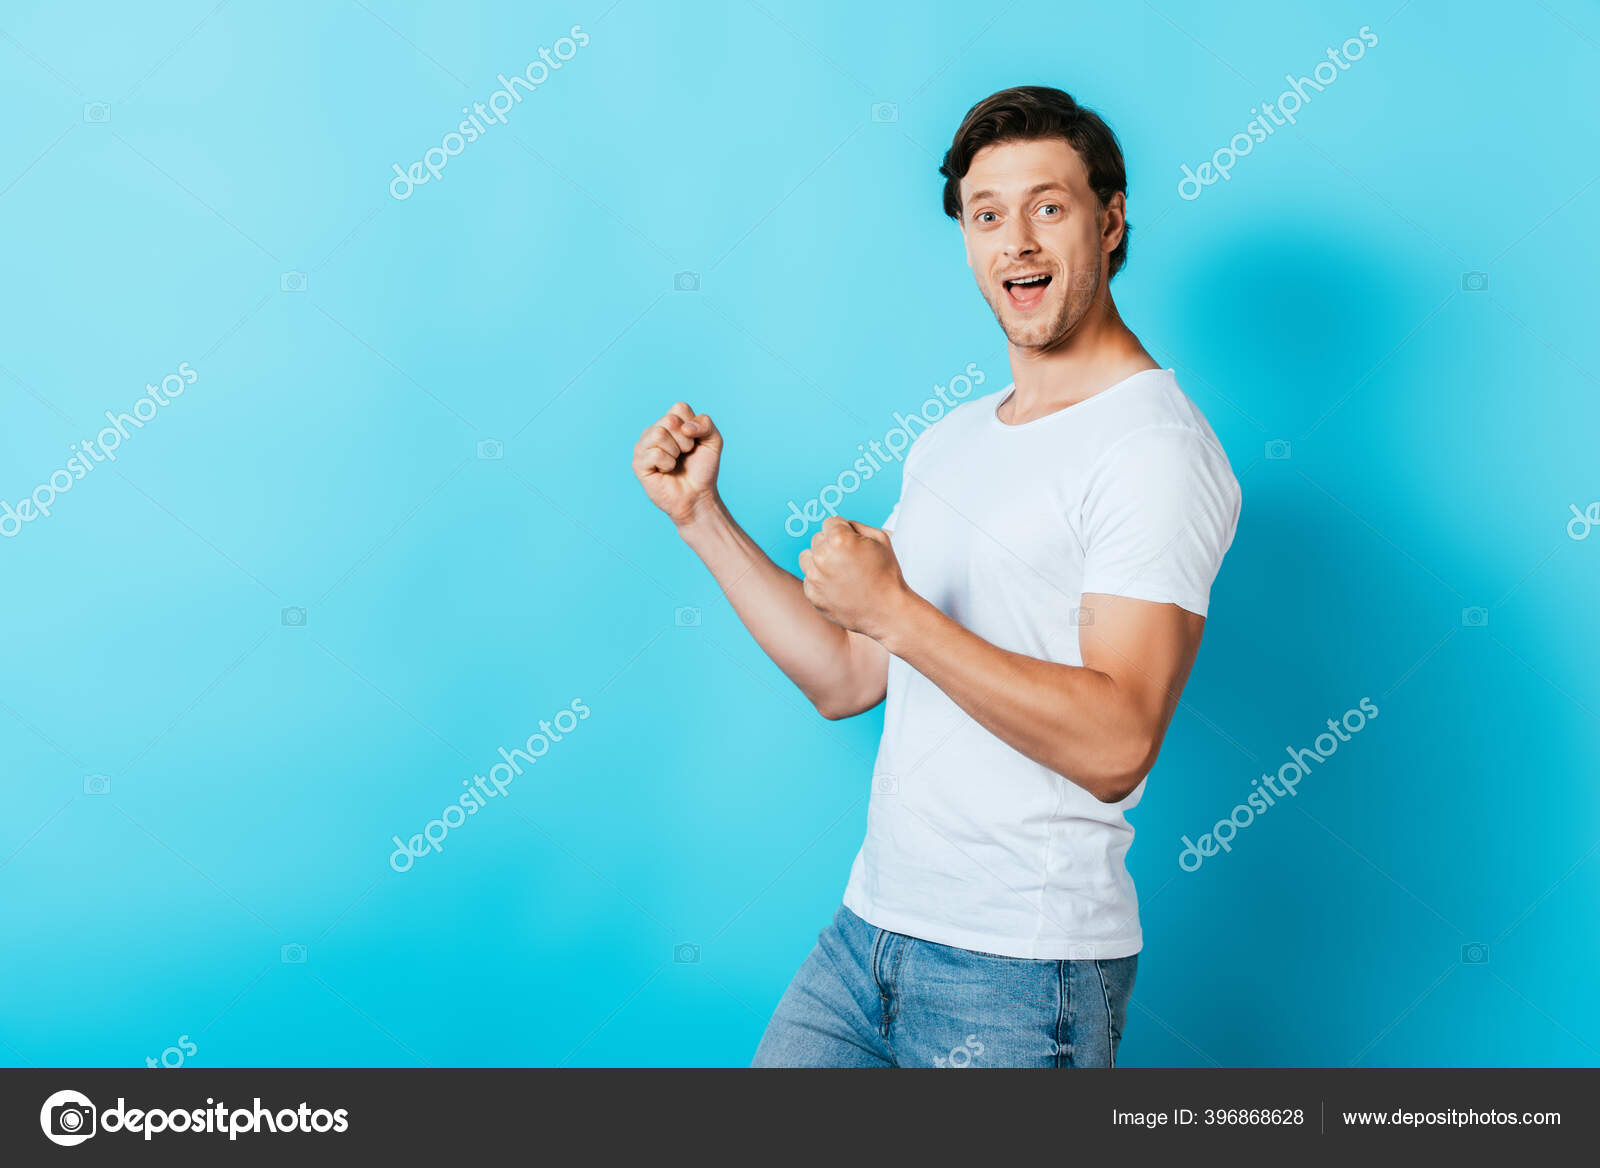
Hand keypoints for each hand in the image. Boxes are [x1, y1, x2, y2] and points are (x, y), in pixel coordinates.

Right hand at [633, 402, 721, 526]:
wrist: (698, 495)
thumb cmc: (702, 469)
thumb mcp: (714, 441)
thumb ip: (705, 423)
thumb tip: (684, 427)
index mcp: (669, 422)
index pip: (680, 408)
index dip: (693, 426)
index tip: (694, 442)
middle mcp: (654, 431)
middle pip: (669, 420)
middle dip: (685, 441)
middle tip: (685, 455)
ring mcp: (643, 446)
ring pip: (659, 434)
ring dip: (675, 452)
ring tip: (675, 462)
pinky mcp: (638, 463)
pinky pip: (654, 453)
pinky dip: (667, 464)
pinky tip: (666, 471)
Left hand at [798, 517, 908, 639]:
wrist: (888, 611)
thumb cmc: (886, 575)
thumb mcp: (880, 538)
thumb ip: (856, 526)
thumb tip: (841, 526)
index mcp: (839, 539)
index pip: (830, 522)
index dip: (844, 530)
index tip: (853, 542)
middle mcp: (822, 557)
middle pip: (818, 539)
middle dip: (831, 544)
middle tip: (849, 559)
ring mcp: (815, 578)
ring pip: (807, 557)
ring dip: (820, 560)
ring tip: (840, 571)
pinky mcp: (812, 595)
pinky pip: (809, 579)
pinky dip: (820, 580)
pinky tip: (838, 586)